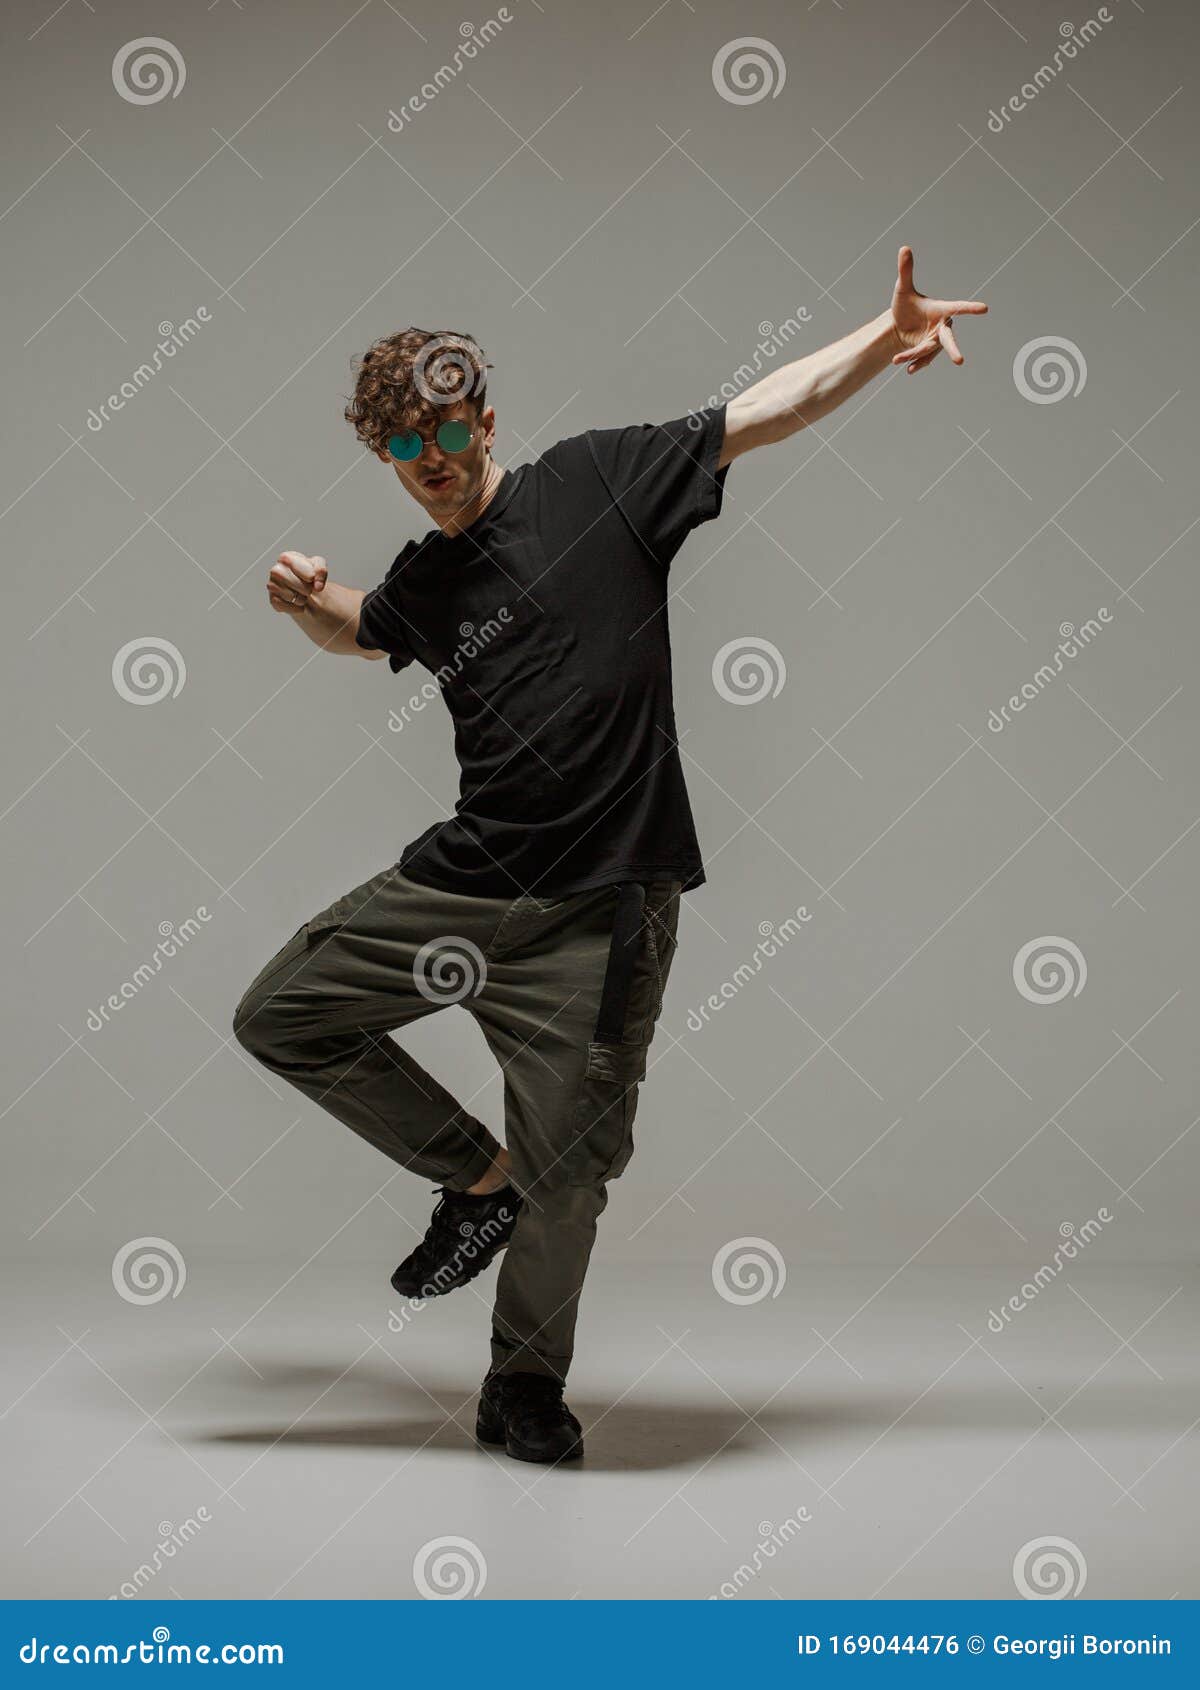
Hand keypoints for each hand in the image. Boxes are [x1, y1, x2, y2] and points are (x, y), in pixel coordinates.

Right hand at [268, 550, 327, 614]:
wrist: (301, 587)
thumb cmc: (306, 574)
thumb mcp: (318, 566)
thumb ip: (321, 571)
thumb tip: (317, 585)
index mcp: (286, 558)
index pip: (302, 570)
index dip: (310, 576)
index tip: (312, 578)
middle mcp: (276, 570)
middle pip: (297, 585)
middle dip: (307, 589)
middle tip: (306, 587)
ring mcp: (272, 585)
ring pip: (292, 597)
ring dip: (301, 599)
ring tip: (300, 593)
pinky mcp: (273, 599)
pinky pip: (287, 607)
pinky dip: (296, 607)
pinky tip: (296, 601)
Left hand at [889, 246, 987, 373]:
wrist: (897, 326)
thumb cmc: (904, 305)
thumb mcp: (902, 289)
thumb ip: (906, 271)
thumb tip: (904, 248)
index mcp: (941, 309)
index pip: (957, 307)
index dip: (970, 308)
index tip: (985, 309)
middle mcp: (941, 327)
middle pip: (949, 340)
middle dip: (953, 350)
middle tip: (960, 361)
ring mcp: (935, 341)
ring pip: (928, 351)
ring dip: (915, 355)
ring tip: (898, 360)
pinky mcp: (927, 352)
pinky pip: (923, 359)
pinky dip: (915, 362)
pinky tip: (909, 369)